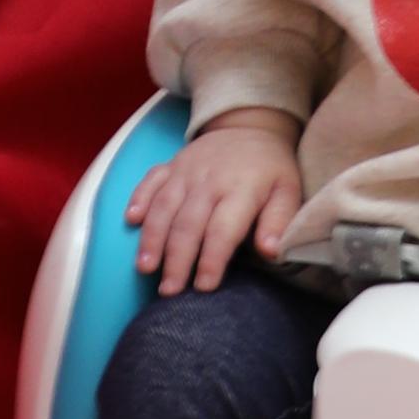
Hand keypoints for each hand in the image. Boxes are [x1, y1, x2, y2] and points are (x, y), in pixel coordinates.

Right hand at [135, 111, 303, 292]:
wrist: (251, 126)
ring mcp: (186, 171)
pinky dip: (139, 199)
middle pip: (188, 223)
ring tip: (145, 267)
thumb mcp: (288, 191)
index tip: (204, 287)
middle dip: (177, 259)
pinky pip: (150, 180)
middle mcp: (209, 179)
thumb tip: (272, 252)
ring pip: (164, 206)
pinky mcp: (170, 165)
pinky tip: (130, 221)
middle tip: (169, 292)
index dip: (212, 259)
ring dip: (152, 238)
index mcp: (241, 189)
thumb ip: (279, 221)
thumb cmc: (271, 170)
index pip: (223, 229)